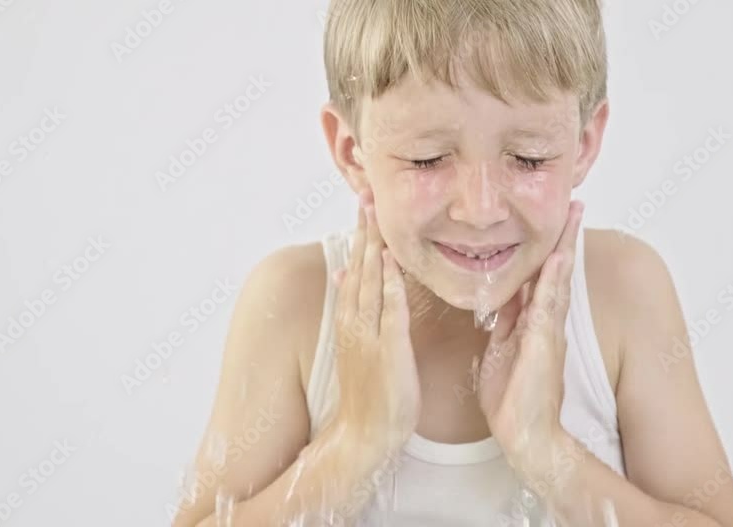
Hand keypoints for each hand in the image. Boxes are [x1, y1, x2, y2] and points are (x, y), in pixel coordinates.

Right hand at [331, 191, 420, 458]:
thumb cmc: (367, 395)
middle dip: (363, 230)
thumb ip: (352, 310)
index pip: (354, 270)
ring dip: (371, 245)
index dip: (359, 237)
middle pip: (358, 267)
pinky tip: (388, 258)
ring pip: (369, 280)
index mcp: (350, 320)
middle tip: (365, 195)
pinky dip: (388, 281)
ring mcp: (368, 333)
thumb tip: (343, 277)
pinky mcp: (386, 348)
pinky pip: (389, 307)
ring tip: (373, 213)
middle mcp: (354, 321)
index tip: (364, 207)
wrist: (362, 434)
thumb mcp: (354, 346)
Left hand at [476, 200, 583, 483]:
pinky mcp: (544, 344)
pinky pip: (549, 306)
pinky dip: (554, 281)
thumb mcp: (501, 349)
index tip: (552, 218)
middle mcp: (545, 321)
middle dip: (565, 236)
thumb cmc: (513, 398)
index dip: (546, 247)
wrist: (524, 433)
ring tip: (574, 214)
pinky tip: (559, 258)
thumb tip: (500, 298)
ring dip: (566, 247)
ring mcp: (548, 331)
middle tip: (574, 201)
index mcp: (532, 322)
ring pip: (558, 280)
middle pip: (556, 270)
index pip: (539, 275)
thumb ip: (505, 323)